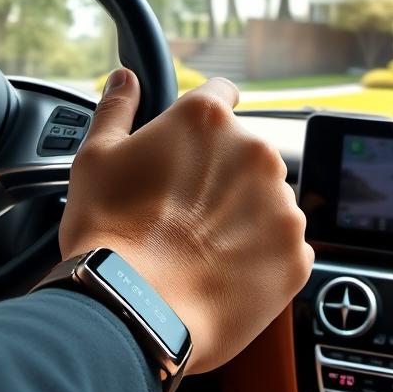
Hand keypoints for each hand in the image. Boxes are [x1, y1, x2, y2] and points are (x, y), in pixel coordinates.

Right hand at [58, 69, 312, 373]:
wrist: (134, 312)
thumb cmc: (109, 233)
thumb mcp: (96, 158)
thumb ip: (117, 109)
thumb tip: (126, 79)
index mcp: (208, 120)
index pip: (221, 94)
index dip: (203, 120)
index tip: (193, 144)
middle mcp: (255, 152)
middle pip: (245, 154)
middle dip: (220, 175)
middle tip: (181, 212)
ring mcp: (282, 205)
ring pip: (267, 201)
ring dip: (243, 216)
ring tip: (199, 249)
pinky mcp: (296, 255)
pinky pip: (282, 247)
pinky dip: (260, 257)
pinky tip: (221, 273)